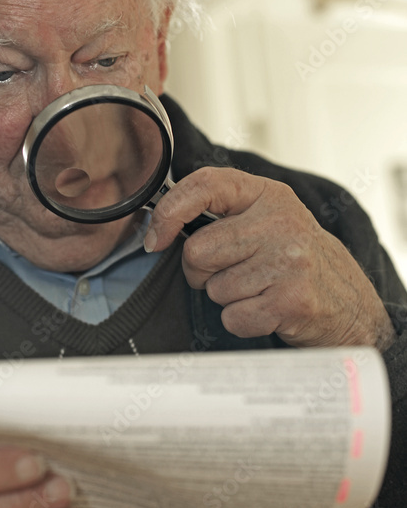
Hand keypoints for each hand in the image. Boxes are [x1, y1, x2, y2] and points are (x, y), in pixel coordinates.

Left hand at [145, 167, 394, 349]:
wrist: (349, 305)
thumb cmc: (295, 262)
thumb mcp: (266, 221)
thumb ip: (222, 213)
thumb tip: (160, 225)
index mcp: (268, 195)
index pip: (204, 185)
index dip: (169, 212)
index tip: (157, 237)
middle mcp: (281, 222)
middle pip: (198, 250)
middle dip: (203, 271)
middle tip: (234, 273)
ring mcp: (289, 260)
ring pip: (213, 288)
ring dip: (227, 298)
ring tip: (259, 290)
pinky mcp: (292, 300)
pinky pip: (232, 317)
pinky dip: (241, 322)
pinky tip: (267, 310)